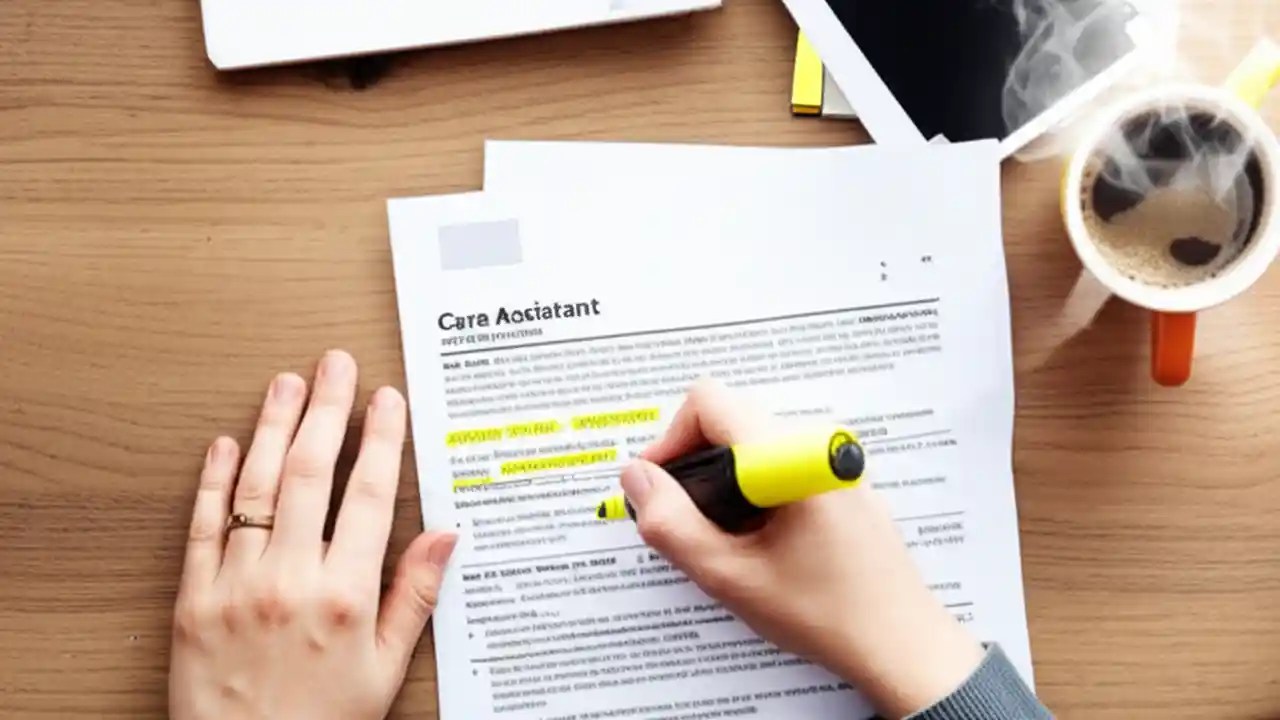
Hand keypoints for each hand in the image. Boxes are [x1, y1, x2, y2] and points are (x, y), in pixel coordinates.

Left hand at [170, 350, 457, 719]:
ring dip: (273, 426)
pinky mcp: (193, 599)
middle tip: (334, 364)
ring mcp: (237, 585)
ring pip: (257, 486)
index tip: (387, 400)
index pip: (370, 495)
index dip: (381, 439)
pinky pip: (203, 526)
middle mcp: (291, 579)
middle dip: (327, 409)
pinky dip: (214, 480)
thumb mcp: (385, 669)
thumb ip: (414, 595)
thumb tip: (447, 534)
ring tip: (286, 383)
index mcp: (346, 596)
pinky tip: (227, 444)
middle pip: (312, 473)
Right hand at [619, 379, 982, 719]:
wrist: (899, 643)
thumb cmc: (826, 613)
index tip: (661, 485)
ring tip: (723, 536)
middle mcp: (817, 443)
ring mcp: (833, 459)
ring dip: (724, 477)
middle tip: (684, 518)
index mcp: (791, 455)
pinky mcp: (840, 477)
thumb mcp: (730, 575)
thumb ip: (671, 524)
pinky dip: (754, 488)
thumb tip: (636, 478)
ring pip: (754, 440)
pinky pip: (781, 460)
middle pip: (730, 417)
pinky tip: (758, 539)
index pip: (710, 402)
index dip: (670, 438)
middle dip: (694, 462)